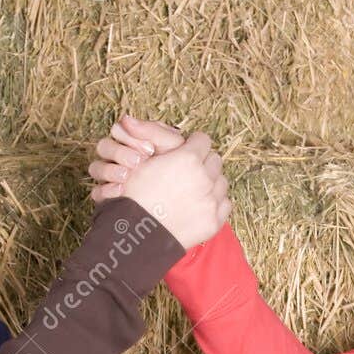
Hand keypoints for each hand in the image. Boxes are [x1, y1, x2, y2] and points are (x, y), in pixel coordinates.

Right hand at [88, 116, 189, 202]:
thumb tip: (126, 118)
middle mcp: (121, 159)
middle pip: (104, 146)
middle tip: (139, 162)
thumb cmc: (180, 179)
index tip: (149, 149)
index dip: (130, 136)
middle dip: (120, 152)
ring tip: (127, 177)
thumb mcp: (173, 150)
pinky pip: (96, 191)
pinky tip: (120, 192)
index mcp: (135, 144)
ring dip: (110, 170)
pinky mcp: (109, 198)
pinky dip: (106, 191)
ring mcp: (113, 179)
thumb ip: (155, 131)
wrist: (170, 215)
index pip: (119, 130)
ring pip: (96, 167)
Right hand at [107, 129, 229, 246]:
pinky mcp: (215, 220)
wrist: (138, 235)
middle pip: (215, 160)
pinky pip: (225, 203)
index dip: (192, 144)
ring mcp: (212, 200)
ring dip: (211, 182)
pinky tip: (201, 205)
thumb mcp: (140, 162)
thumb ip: (148, 140)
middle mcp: (205, 177)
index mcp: (188, 157)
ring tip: (195, 189)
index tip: (186, 151)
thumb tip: (129, 119)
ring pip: (222, 181)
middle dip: (203, 162)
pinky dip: (216, 203)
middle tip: (189, 171)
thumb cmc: (134, 197)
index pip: (203, 139)